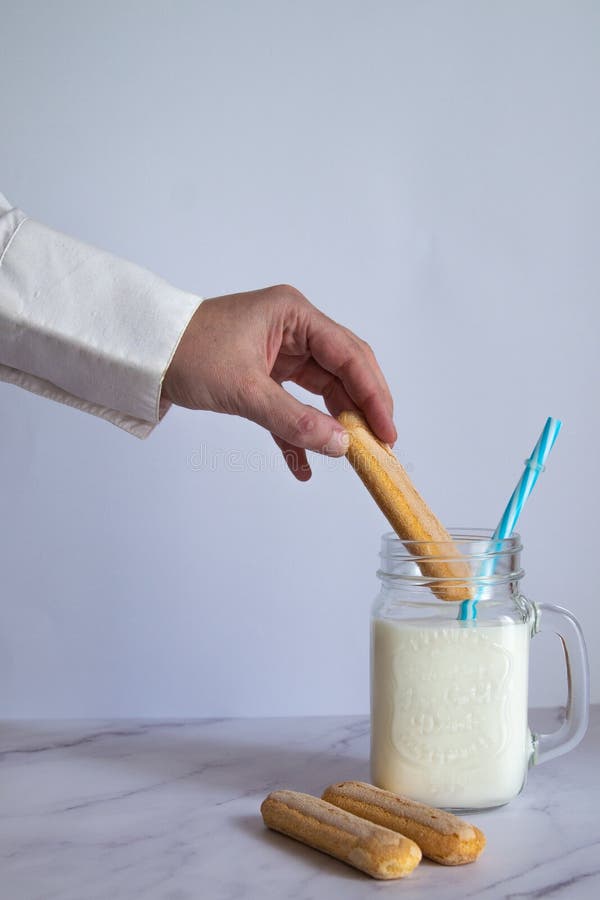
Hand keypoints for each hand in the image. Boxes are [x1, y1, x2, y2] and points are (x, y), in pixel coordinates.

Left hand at [162, 285, 395, 479]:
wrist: (141, 356)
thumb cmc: (187, 354)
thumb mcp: (244, 389)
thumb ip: (294, 420)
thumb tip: (340, 445)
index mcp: (294, 314)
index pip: (348, 354)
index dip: (373, 393)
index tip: (387, 430)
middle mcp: (294, 329)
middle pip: (343, 371)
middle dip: (360, 409)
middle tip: (378, 446)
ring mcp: (280, 352)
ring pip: (320, 391)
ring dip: (331, 425)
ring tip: (348, 458)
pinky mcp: (264, 375)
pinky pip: (292, 406)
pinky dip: (298, 433)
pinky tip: (303, 466)